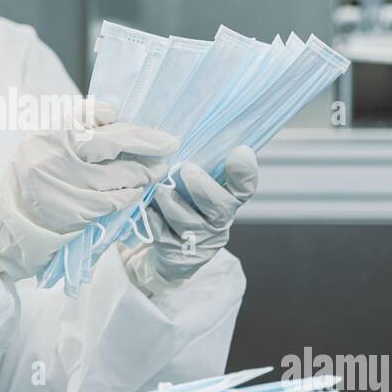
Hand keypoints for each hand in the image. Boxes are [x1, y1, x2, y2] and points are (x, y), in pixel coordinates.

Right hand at [0, 102, 178, 280]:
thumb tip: (116, 116)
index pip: (92, 114)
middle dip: (147, 141)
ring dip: (145, 173)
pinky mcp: (77, 211)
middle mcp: (57, 155)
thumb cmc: (32, 180)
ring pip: (121, 174)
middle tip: (169, 142)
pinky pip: (116, 200)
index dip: (120, 119)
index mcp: (49, 133)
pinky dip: (131, 195)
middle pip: (114, 141)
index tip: (136, 122)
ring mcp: (68, 184)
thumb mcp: (43, 144)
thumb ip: (75, 127)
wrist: (8, 224)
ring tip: (156, 170)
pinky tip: (137, 192)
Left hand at [121, 145, 258, 296]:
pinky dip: (153, 221)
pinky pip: (164, 236)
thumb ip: (196, 164)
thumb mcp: (190, 185)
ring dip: (172, 203)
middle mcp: (219, 222)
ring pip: (188, 223)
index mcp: (227, 201)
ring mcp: (199, 242)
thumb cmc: (179, 206)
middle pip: (221, 207)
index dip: (245, 172)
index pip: (245, 188)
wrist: (166, 251)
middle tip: (187, 168)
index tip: (240, 151)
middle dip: (202, 187)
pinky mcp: (178, 255)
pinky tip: (146, 210)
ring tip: (159, 190)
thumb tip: (182, 136)